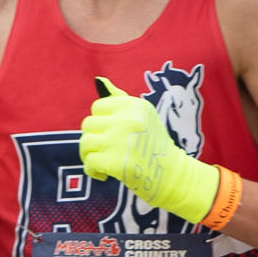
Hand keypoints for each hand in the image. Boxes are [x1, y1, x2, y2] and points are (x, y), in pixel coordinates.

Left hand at [78, 78, 219, 223]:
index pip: (98, 107)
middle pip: (88, 124)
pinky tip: (104, 174)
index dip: (101, 122)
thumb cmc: (154, 146)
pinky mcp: (116, 162)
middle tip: (106, 150)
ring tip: (102, 162)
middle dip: (93, 138)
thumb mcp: (143, 117)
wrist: (172, 176)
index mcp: (134, 106)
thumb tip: (98, 80)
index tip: (112, 134)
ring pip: (85, 142)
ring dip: (89, 155)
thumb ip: (120, 99)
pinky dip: (93, 170)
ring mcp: (120, 141)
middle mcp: (128, 120)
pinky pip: (89, 162)